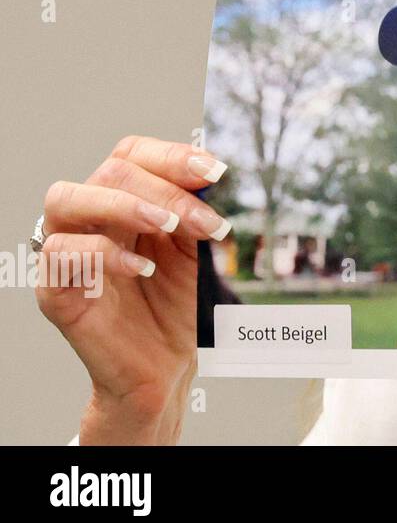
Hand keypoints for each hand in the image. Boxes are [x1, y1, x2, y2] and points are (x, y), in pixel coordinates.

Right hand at [36, 136, 232, 443]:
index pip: (131, 155)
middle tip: (204, 220)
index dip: (171, 155)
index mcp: (123, 202)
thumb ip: (195, 210)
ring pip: (66, 198)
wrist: (167, 367)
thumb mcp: (196, 248)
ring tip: (169, 228)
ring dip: (126, 205)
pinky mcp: (55, 291)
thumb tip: (210, 171)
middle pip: (110, 171)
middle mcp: (89, 219)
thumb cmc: (178, 305)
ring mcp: (66, 253)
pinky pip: (60, 252)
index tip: (214, 171)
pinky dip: (105, 253)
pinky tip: (142, 268)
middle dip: (166, 189)